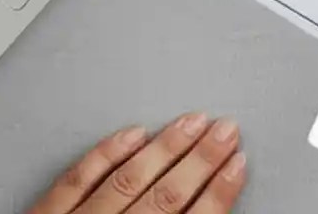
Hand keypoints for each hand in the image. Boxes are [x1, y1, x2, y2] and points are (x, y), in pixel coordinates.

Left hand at [28, 113, 245, 213]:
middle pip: (166, 196)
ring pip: (127, 179)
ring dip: (165, 147)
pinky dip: (108, 152)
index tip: (239, 164)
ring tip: (192, 121)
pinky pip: (78, 177)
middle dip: (202, 159)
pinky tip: (134, 132)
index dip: (220, 193)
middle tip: (227, 129)